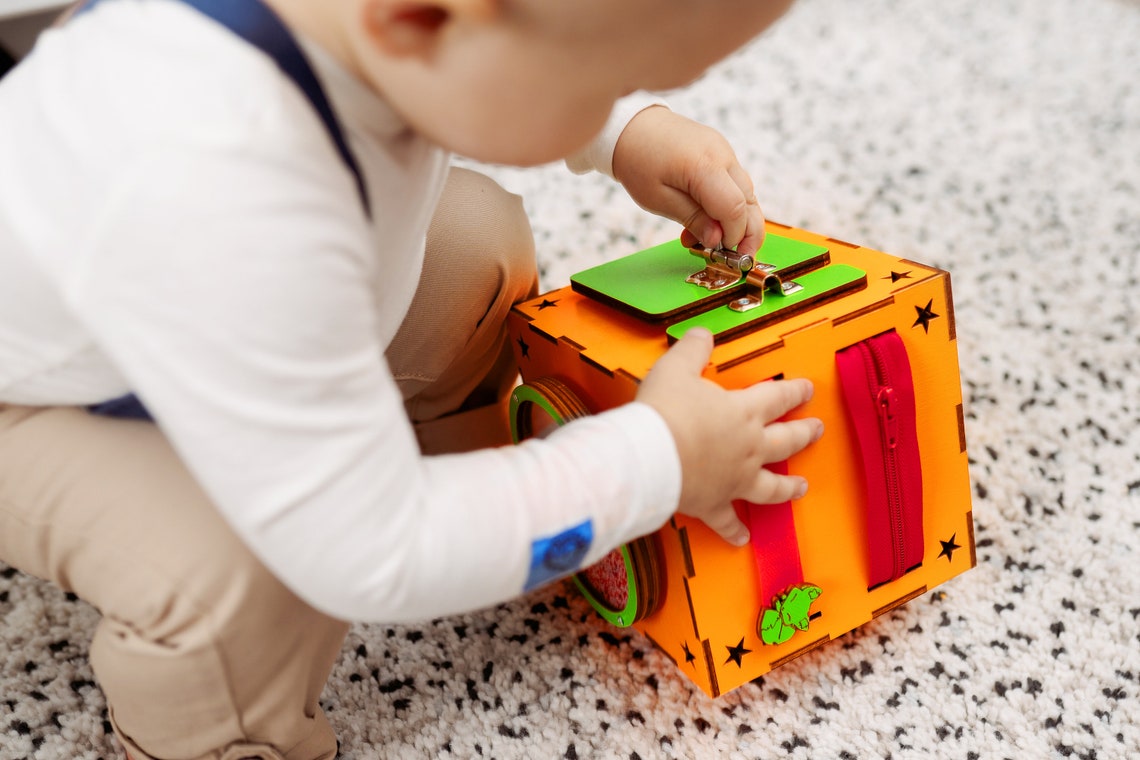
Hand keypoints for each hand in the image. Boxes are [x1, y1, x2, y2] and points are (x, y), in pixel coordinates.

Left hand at [613, 106, 764, 256]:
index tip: (723, 253)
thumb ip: (693, 219)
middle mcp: (722, 155)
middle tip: (738, 257)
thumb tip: (717, 240)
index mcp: (705, 166)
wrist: (631, 126)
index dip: (733, 235)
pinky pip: (734, 182)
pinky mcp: (721, 151)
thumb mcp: (658, 199)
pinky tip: (708, 220)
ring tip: (714, 240)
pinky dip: (728, 204)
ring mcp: (724, 150)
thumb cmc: (638, 161)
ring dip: (737, 221)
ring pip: (746, 193)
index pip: (735, 209)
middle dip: (748, 233)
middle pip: (749, 201)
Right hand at [636, 328, 822, 545]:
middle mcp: (748, 447)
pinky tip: (742, 539)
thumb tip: (702, 334)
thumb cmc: (664, 410)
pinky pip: (728, 521)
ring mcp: (734, 479)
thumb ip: (693, 349)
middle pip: (786, 441)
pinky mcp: (713, 503)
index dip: (795, 391)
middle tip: (817, 431)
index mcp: (743, 411)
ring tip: (801, 488)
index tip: (809, 389)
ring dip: (788, 487)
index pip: (778, 397)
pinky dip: (735, 531)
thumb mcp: (676, 367)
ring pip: (771, 487)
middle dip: (804, 434)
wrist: (649, 456)